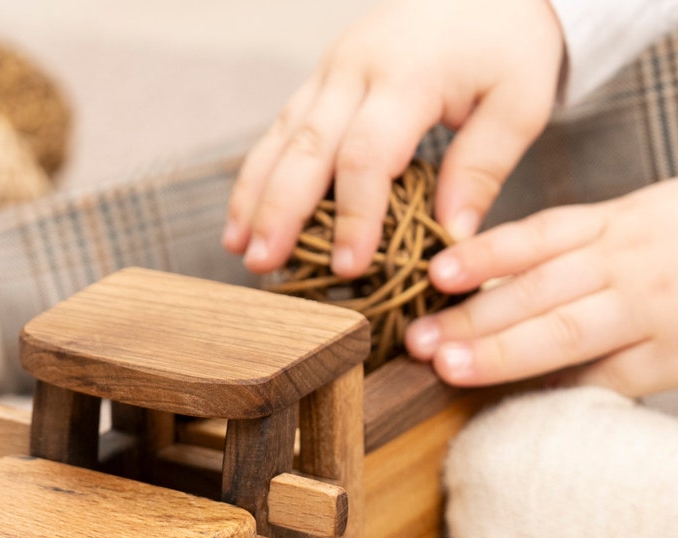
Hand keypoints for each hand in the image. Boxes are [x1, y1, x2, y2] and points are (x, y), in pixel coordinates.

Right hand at [222, 0, 563, 276]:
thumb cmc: (508, 46)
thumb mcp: (521, 102)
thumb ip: (482, 169)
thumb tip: (450, 237)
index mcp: (409, 74)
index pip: (369, 154)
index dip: (355, 215)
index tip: (349, 267)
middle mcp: (358, 68)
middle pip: (308, 147)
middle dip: (282, 211)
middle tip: (265, 264)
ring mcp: (330, 72)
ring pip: (281, 138)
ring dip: (255, 197)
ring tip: (239, 250)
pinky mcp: (319, 82)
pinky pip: (279, 132)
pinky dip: (257, 178)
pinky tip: (242, 219)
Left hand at [405, 179, 677, 397]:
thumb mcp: (651, 223)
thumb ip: (587, 247)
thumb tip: (495, 288)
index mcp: (624, 222)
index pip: (541, 237)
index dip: (484, 256)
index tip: (435, 275)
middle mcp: (636, 261)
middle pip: (539, 289)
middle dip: (473, 317)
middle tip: (417, 340)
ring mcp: (657, 310)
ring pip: (566, 333)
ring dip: (501, 353)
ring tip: (450, 368)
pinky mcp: (674, 357)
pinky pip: (608, 377)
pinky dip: (561, 389)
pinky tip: (514, 403)